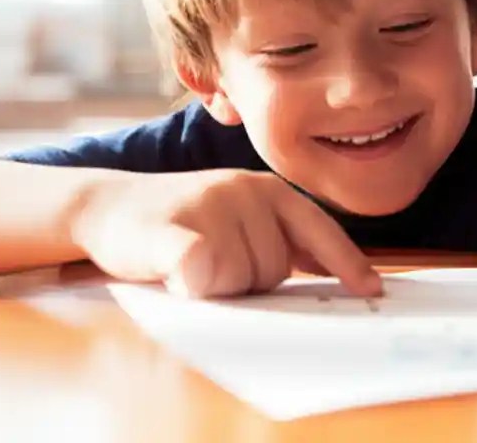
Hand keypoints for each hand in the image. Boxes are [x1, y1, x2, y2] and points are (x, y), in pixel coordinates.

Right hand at [70, 169, 380, 298]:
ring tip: (192, 265)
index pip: (318, 229)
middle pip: (276, 269)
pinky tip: (187, 276)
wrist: (106, 206)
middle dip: (251, 282)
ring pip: (240, 279)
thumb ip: (281, 237)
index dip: (346, 262)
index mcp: (267, 189)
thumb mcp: (240, 217)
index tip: (370, 289)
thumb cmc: (182, 221)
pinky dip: (198, 276)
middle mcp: (242, 191)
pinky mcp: (169, 230)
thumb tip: (333, 270)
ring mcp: (207, 207)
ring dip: (219, 287)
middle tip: (215, 266)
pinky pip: (199, 263)